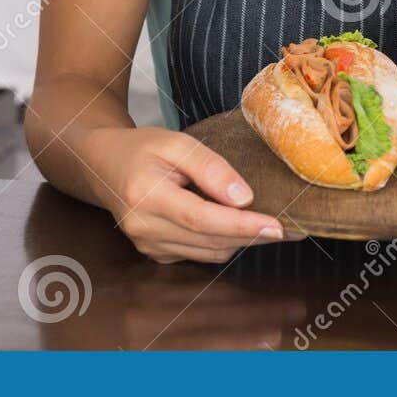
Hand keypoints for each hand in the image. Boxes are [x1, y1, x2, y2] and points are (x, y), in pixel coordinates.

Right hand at [83, 126, 299, 262]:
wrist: (104, 165)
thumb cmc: (142, 148)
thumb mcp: (176, 142)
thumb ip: (210, 167)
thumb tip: (244, 198)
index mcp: (147, 197)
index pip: (203, 219)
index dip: (243, 226)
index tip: (278, 227)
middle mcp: (145, 229)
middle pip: (211, 240)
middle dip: (253, 235)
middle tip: (293, 228)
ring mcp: (148, 246)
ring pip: (209, 252)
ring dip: (242, 241)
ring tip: (272, 225)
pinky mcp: (156, 253)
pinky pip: (200, 253)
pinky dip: (223, 242)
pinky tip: (240, 227)